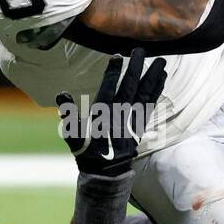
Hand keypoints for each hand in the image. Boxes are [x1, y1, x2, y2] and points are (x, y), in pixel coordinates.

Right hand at [57, 48, 166, 177]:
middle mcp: (119, 117)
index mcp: (102, 117)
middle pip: (129, 89)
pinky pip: (150, 104)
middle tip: (141, 50)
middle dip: (136, 69)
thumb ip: (69, 114)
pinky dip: (156, 90)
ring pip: (144, 95)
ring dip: (153, 77)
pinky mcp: (140, 125)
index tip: (117, 56)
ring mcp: (132, 121)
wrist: (106, 173)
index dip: (112, 74)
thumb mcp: (74, 135)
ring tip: (162, 61)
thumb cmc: (87, 152)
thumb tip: (62, 95)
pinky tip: (161, 78)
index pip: (108, 90)